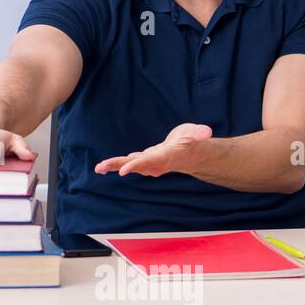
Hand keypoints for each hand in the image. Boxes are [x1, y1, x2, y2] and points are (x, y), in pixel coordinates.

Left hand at [95, 123, 212, 177]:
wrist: (189, 153)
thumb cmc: (192, 141)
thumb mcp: (196, 134)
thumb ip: (199, 133)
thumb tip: (206, 132)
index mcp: (164, 157)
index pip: (148, 162)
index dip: (136, 166)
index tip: (123, 171)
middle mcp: (154, 163)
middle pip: (133, 165)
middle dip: (117, 166)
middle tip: (101, 167)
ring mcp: (148, 164)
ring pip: (128, 165)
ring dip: (112, 166)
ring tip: (98, 168)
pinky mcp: (143, 161)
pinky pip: (127, 163)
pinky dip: (115, 164)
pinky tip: (103, 167)